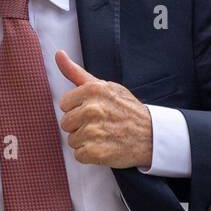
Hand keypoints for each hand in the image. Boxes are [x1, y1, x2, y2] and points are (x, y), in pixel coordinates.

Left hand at [55, 50, 152, 169]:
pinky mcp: (96, 152)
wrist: (152, 135)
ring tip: (103, 136)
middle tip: (99, 125)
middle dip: (79, 126)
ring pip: (71, 140)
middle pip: (66, 123)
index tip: (92, 111)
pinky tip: (104, 148)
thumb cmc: (126, 109)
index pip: (64, 104)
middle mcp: (92, 109)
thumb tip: (58, 54)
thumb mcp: (105, 86)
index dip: (77, 109)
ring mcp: (94, 131)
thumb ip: (77, 73)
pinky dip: (90, 155)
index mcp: (93, 90)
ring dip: (85, 142)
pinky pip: (78, 155)